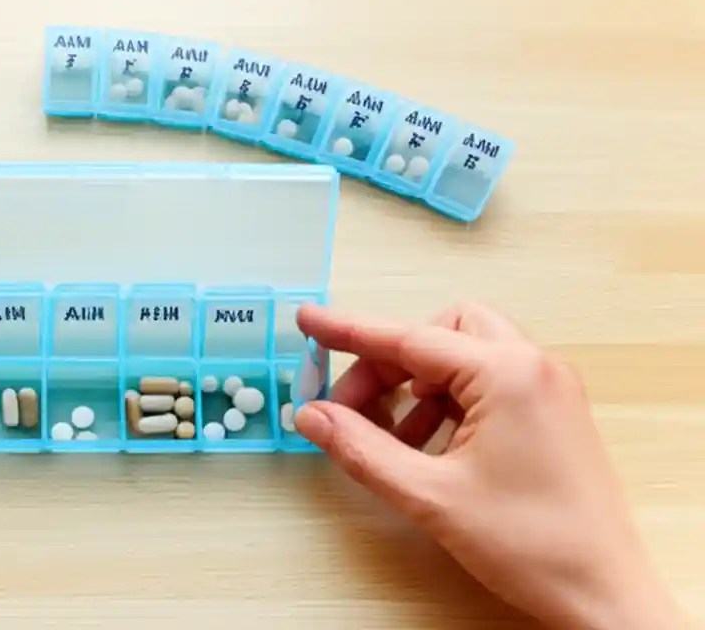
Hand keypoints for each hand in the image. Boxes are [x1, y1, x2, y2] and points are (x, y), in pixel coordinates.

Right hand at [293, 303, 687, 629]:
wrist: (603, 594)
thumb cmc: (535, 545)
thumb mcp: (429, 496)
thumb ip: (362, 448)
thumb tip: (313, 416)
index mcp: (507, 375)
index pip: (408, 337)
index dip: (349, 331)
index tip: (309, 321)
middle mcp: (533, 368)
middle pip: (438, 333)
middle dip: (388, 362)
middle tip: (351, 404)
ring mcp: (547, 389)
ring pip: (462, 358)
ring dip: (416, 385)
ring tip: (389, 436)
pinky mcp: (551, 414)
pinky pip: (486, 385)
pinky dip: (446, 403)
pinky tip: (425, 447)